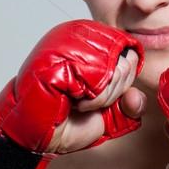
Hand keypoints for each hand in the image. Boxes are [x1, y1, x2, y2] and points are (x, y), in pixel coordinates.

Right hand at [0, 20, 144, 168]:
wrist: (32, 134)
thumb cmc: (62, 121)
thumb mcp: (107, 114)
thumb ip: (129, 104)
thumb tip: (137, 96)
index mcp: (88, 40)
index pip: (129, 51)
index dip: (122, 81)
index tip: (99, 96)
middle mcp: (77, 34)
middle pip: (126, 60)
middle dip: (114, 92)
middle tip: (85, 101)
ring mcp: (67, 42)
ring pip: (115, 69)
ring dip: (102, 97)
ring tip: (77, 101)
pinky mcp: (61, 56)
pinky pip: (100, 78)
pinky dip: (92, 99)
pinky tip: (72, 100)